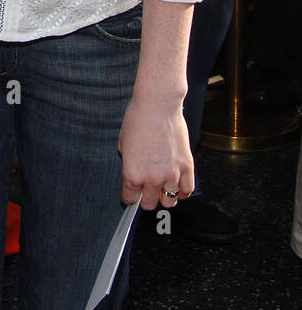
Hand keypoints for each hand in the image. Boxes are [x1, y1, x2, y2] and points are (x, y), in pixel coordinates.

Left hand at [118, 93, 193, 210]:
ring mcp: (172, 174)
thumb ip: (128, 161)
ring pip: (169, 202)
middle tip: (146, 190)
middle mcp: (152, 178)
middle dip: (146, 198)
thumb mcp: (122, 143)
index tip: (131, 194)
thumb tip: (133, 168)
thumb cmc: (138, 118)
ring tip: (162, 188)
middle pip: (149, 204)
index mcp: (133, 174)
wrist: (158, 105)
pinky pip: (187, 190)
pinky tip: (177, 186)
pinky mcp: (187, 167)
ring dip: (164, 196)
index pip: (130, 198)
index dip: (130, 196)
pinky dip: (182, 192)